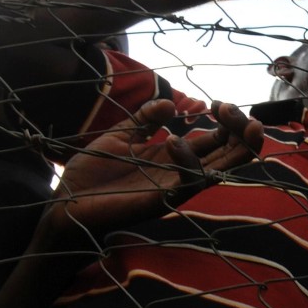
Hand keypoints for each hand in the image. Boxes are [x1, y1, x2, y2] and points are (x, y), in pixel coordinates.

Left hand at [50, 99, 262, 237]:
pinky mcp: (165, 199)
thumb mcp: (120, 136)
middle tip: (229, 108)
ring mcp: (177, 186)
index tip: (220, 103)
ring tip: (227, 115)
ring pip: (223, 168)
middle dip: (241, 130)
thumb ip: (144, 120)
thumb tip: (169, 104)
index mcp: (176, 156)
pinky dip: (188, 159)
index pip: (217, 141)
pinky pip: (190, 181)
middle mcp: (184, 171)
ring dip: (235, 143)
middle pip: (231, 154)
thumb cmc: (93, 173)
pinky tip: (174, 141)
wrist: (67, 203)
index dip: (227, 122)